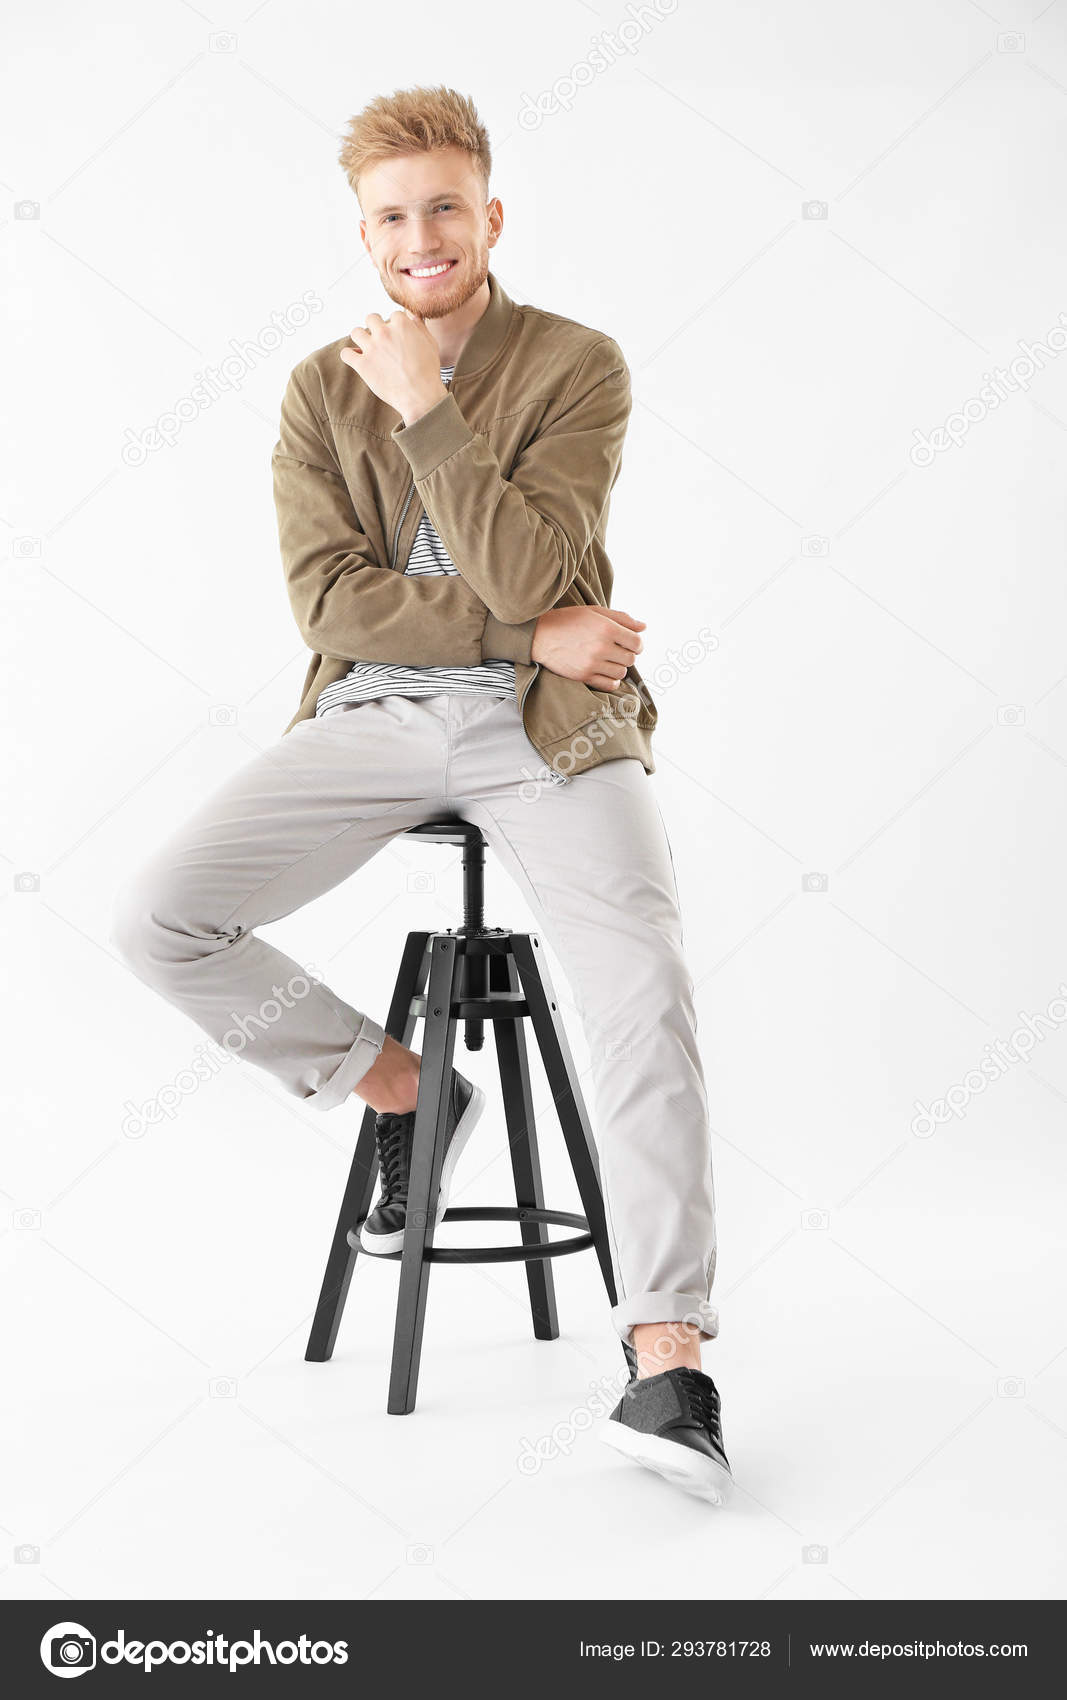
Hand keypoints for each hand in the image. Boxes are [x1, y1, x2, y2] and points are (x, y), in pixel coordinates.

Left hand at [339, 308, 445, 422]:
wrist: (420, 396)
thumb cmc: (428, 372)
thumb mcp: (431, 344)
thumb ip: (420, 327)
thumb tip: (413, 316)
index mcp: (401, 325)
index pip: (393, 315)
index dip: (395, 326)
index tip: (396, 336)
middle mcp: (384, 333)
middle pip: (371, 318)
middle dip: (375, 327)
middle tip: (380, 340)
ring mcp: (371, 348)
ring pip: (355, 332)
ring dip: (360, 338)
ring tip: (366, 348)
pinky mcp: (362, 364)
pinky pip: (346, 354)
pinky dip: (349, 356)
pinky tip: (356, 360)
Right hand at [530, 605, 645, 688]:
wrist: (540, 636)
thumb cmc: (568, 621)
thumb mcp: (594, 612)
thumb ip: (621, 618)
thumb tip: (643, 627)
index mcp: (606, 628)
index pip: (636, 642)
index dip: (637, 644)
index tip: (630, 643)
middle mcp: (601, 647)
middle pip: (631, 658)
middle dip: (627, 654)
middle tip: (617, 651)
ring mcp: (592, 663)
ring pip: (621, 672)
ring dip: (619, 667)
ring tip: (609, 660)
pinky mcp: (583, 676)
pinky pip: (609, 684)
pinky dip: (612, 680)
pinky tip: (605, 672)